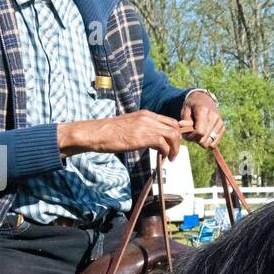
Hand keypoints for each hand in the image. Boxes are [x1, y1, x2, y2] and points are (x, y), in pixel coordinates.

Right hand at [58, 110, 184, 161]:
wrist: (96, 133)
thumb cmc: (109, 133)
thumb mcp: (130, 126)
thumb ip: (143, 130)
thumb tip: (154, 141)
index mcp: (146, 114)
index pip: (170, 121)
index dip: (176, 133)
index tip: (174, 144)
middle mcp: (148, 117)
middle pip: (174, 127)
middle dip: (177, 142)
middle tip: (173, 153)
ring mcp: (146, 126)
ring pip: (172, 135)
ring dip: (174, 149)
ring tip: (170, 158)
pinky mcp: (143, 136)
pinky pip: (163, 144)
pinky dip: (166, 152)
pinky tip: (162, 158)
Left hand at [179, 89, 224, 150]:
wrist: (204, 99)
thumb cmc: (192, 107)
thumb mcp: (185, 111)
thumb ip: (185, 121)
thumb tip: (182, 126)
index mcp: (203, 110)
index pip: (200, 132)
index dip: (191, 136)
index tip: (186, 133)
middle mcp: (214, 117)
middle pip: (205, 140)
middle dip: (196, 139)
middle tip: (190, 133)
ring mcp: (220, 123)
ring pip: (210, 144)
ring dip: (202, 141)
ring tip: (197, 133)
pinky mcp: (223, 128)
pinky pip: (214, 143)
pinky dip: (208, 141)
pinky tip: (203, 134)